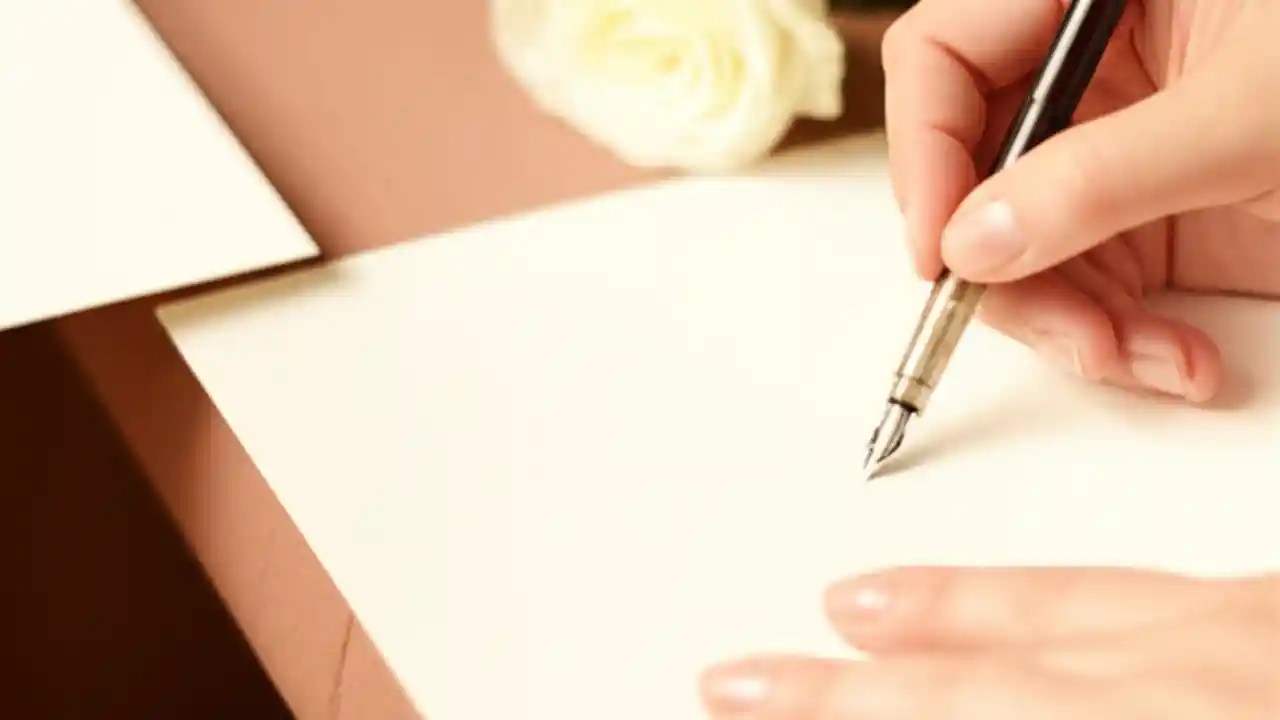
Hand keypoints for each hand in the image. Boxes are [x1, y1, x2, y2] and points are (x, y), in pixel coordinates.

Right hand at [700, 567, 1279, 717]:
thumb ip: (1034, 706)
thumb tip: (937, 690)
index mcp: (1181, 716)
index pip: (959, 708)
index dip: (839, 708)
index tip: (751, 698)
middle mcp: (1212, 674)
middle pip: (983, 675)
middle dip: (846, 686)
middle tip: (748, 680)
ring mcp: (1257, 630)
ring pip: (1063, 609)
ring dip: (943, 613)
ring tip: (854, 611)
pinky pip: (1152, 585)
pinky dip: (1060, 594)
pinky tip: (1028, 605)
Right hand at [883, 0, 1279, 402]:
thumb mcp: (1250, 117)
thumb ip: (1101, 177)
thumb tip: (973, 244)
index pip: (946, 57)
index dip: (925, 151)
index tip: (942, 247)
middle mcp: (1091, 70)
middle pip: (973, 170)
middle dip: (1006, 267)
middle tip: (1054, 327)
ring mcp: (1115, 148)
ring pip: (1021, 248)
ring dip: (1069, 324)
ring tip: (1141, 361)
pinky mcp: (1150, 218)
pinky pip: (1087, 289)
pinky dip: (1119, 341)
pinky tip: (1176, 362)